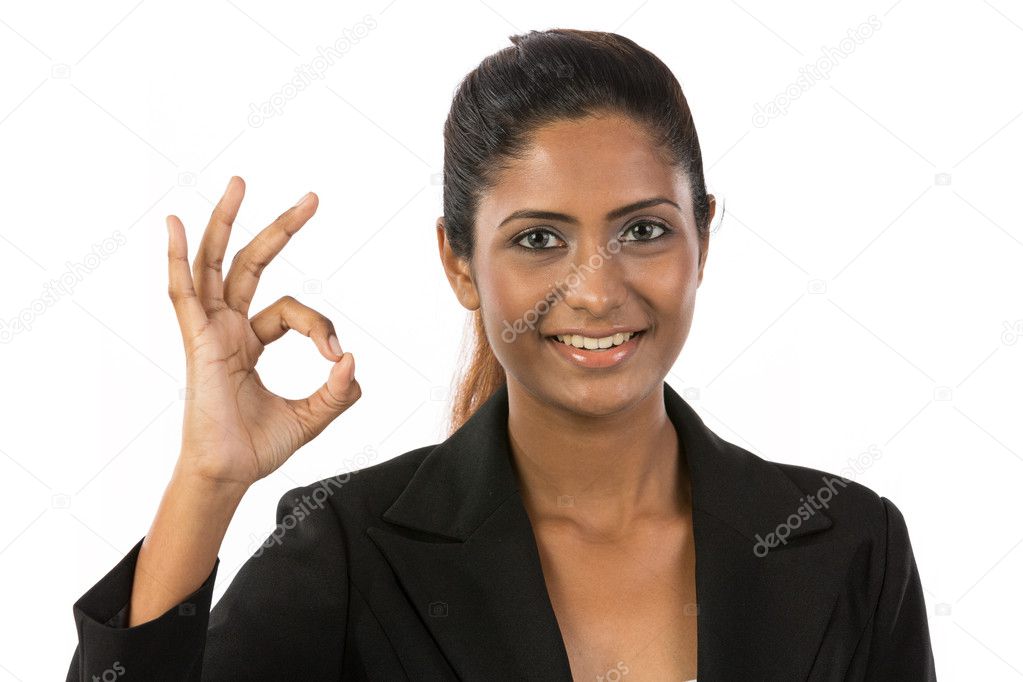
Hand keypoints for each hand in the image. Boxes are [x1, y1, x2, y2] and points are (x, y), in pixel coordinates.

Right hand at [165, 176, 360, 487]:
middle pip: (252, 263)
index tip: (337, 355)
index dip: (320, 325)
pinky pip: (183, 293)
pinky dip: (177, 257)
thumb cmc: (258, 447)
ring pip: (216, 264)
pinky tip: (172, 223)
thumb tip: (353, 360)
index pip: (292, 310)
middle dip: (280, 229)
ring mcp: (209, 331)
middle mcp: (228, 328)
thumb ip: (337, 391)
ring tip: (240, 183)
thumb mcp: (312, 416)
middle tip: (312, 199)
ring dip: (227, 222)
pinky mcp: (196, 341)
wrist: (229, 474)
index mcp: (250, 342)